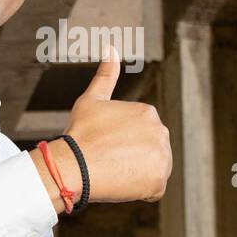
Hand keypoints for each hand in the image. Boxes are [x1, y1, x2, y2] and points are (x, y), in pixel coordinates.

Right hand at [63, 42, 171, 202]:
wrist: (73, 164)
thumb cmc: (80, 132)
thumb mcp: (92, 99)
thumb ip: (107, 74)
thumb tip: (111, 46)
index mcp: (148, 113)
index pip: (140, 134)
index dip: (121, 143)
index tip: (106, 145)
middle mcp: (161, 132)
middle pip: (148, 151)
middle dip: (131, 158)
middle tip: (108, 160)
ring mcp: (162, 157)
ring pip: (152, 169)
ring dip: (136, 174)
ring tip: (114, 171)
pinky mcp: (159, 181)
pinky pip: (153, 189)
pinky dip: (139, 190)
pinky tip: (121, 182)